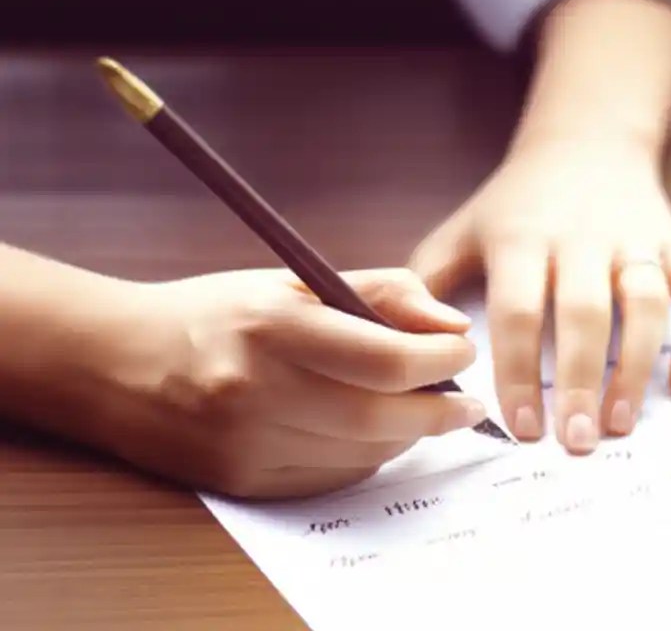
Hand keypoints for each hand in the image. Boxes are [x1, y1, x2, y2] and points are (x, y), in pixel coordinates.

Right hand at [96, 268, 481, 498]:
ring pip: (365, 454)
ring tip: (419, 410)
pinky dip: (366, 457)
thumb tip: (452, 325)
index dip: (441, 360)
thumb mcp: (294, 280)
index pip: (386, 358)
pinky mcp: (242, 481)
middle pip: (383, 417)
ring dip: (408, 436)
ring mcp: (247, 442)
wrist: (114, 363)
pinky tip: (371, 433)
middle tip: (465, 400)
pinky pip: (332, 479)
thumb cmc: (217, 314)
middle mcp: (256, 388)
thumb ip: (383, 292)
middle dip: (440, 410)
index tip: (464, 351)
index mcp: (273, 324)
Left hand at [409, 140, 670, 454]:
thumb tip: (405, 355)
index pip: (517, 311)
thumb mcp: (460, 231)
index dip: (518, 371)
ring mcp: (633, 239)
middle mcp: (580, 237)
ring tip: (621, 424)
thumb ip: (426, 288)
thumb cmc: (515, 205)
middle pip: (583, 313)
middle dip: (581, 382)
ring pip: (645, 304)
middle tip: (576, 442)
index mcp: (520, 238)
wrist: (585, 141)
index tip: (522, 427)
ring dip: (636, 368)